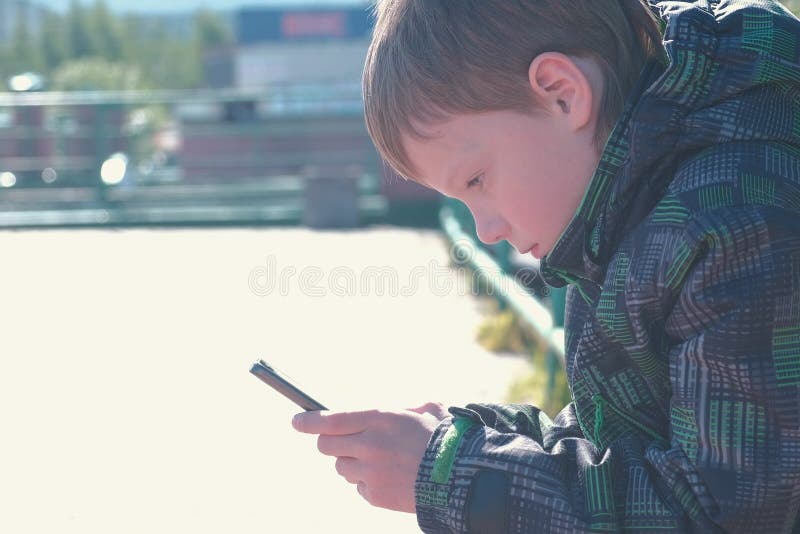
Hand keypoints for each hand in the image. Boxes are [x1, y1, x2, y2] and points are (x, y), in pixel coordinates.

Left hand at [292, 406, 446, 512]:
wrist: (460, 478)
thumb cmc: (445, 439)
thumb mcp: (426, 410)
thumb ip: (401, 408)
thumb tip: (390, 410)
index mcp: (379, 419)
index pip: (329, 420)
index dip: (308, 421)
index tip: (296, 421)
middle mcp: (369, 444)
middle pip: (326, 446)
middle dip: (330, 442)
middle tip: (342, 441)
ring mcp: (370, 472)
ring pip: (341, 467)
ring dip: (352, 462)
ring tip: (379, 461)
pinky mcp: (375, 495)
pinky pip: (358, 487)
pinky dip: (368, 482)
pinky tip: (389, 477)